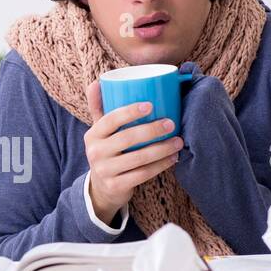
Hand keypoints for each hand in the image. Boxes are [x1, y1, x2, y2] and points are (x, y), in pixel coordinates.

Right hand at [84, 80, 183, 225]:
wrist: (102, 188)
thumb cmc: (107, 151)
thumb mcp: (99, 131)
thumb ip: (99, 107)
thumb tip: (97, 82)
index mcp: (92, 134)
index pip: (110, 119)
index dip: (129, 111)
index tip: (150, 105)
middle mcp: (95, 152)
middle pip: (127, 138)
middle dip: (152, 130)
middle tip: (172, 124)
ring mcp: (105, 171)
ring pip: (138, 158)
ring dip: (162, 149)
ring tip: (178, 141)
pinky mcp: (116, 186)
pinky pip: (143, 174)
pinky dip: (161, 165)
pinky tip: (173, 158)